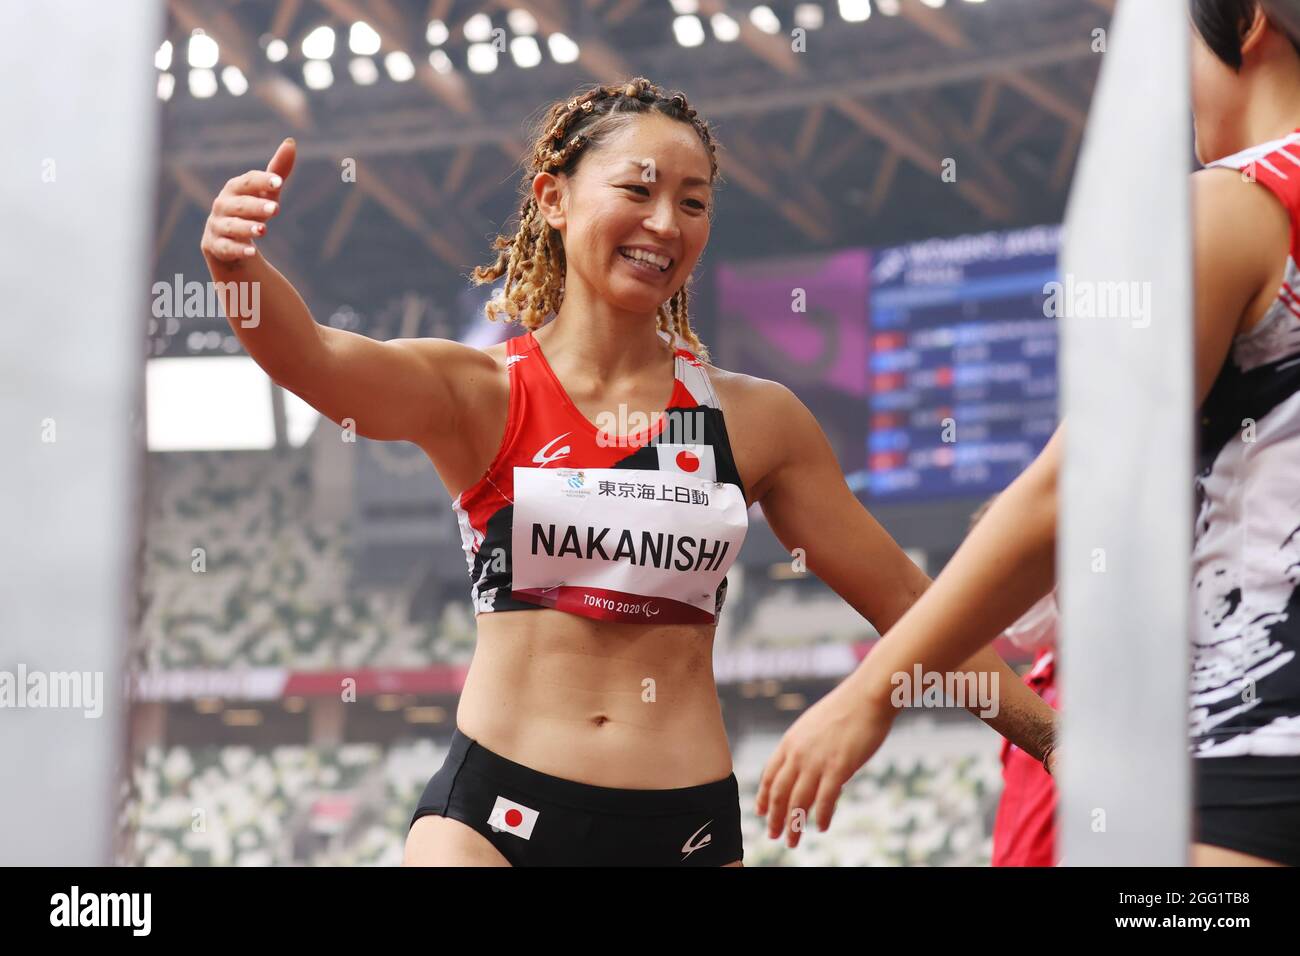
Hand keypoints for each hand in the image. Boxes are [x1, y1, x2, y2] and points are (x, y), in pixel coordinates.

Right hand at [201, 137, 295, 262]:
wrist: (229, 242)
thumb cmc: (251, 211)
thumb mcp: (266, 192)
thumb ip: (277, 170)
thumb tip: (291, 142)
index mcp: (234, 189)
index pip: (247, 182)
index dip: (262, 181)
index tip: (279, 182)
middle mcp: (222, 205)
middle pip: (239, 205)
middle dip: (256, 206)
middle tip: (275, 208)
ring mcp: (217, 226)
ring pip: (231, 227)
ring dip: (246, 228)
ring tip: (263, 230)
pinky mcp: (215, 247)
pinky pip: (226, 248)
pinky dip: (237, 250)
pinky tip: (250, 253)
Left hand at [755, 674, 898, 847]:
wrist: (867, 697)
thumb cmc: (845, 710)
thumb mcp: (814, 726)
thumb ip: (805, 748)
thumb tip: (805, 768)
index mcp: (790, 742)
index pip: (770, 775)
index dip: (763, 797)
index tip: (760, 813)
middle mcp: (798, 753)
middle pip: (779, 793)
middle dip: (774, 818)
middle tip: (773, 835)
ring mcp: (817, 761)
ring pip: (798, 802)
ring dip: (793, 825)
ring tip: (793, 841)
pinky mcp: (838, 768)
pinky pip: (825, 800)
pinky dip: (820, 817)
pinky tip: (820, 828)